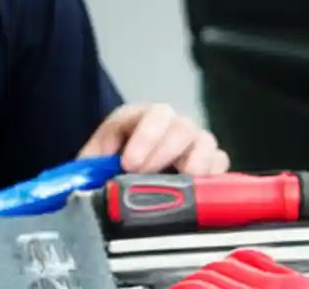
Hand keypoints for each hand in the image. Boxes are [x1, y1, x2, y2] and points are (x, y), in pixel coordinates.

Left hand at [78, 103, 229, 174]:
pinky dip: (212, 177)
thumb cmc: (106, 171)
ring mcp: (194, 143)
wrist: (120, 184)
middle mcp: (172, 125)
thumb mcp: (93, 165)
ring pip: (205, 142)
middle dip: (164, 153)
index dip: (145, 137)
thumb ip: (90, 169)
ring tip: (181, 188)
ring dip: (194, 165)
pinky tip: (197, 194)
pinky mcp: (211, 163)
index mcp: (141, 117)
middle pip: (181, 127)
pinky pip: (220, 163)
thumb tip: (88, 182)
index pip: (152, 114)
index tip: (129, 164)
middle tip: (147, 178)